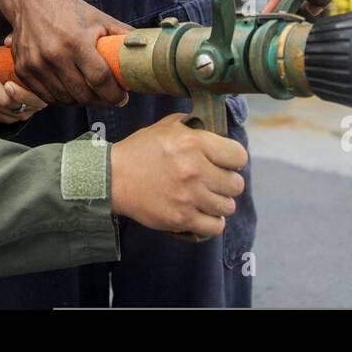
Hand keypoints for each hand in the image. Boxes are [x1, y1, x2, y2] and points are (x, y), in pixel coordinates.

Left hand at [0, 55, 46, 123]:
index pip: (28, 100)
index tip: (8, 84)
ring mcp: (11, 115)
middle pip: (3, 101)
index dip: (18, 94)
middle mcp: (26, 110)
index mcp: (39, 98)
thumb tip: (8, 41)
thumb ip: (22, 50)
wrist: (32, 87)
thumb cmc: (33, 70)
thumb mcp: (34, 61)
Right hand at [6, 0, 130, 106]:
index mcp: (76, 42)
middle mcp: (54, 56)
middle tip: (110, 98)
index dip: (115, 94)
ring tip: (92, 94)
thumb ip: (123, 34)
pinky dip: (61, 99)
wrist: (30, 1)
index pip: (100, 80)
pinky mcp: (23, 70)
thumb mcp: (99, 18)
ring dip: (81, 101)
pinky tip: (71, 91)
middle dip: (101, 101)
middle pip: (82, 94)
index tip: (123, 97)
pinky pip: (46, 97)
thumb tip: (148, 48)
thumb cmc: (69, 10)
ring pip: (64, 99)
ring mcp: (36, 65)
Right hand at [110, 114, 247, 236]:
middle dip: (227, 182)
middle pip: (236, 184)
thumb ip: (193, 125)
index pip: (239, 156)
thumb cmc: (140, 151)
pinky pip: (215, 226)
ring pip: (228, 207)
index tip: (224, 162)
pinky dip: (212, 221)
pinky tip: (202, 212)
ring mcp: (189, 197)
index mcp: (193, 143)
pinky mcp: (181, 219)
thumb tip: (216, 127)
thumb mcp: (166, 127)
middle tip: (214, 181)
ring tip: (206, 197)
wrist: (113, 178)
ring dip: (219, 202)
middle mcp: (194, 170)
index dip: (233, 159)